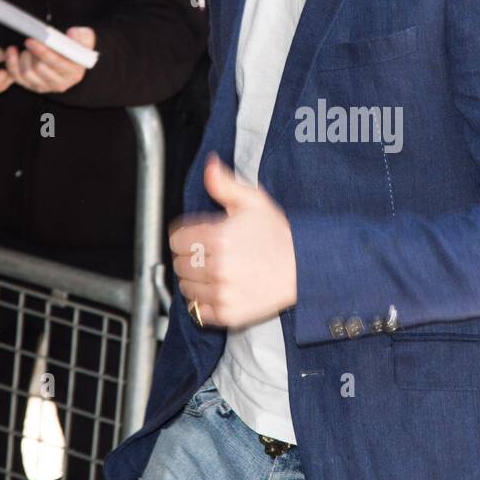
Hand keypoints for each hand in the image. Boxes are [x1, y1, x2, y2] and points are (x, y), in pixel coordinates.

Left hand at [4, 26, 95, 93]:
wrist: (68, 56)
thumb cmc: (75, 46)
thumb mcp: (85, 39)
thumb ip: (83, 36)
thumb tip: (72, 34)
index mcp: (74, 72)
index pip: (55, 63)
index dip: (42, 52)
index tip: (32, 40)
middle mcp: (60, 83)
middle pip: (39, 68)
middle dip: (32, 53)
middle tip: (30, 41)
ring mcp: (45, 86)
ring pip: (27, 73)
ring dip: (23, 57)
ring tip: (26, 48)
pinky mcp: (31, 86)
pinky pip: (16, 76)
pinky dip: (11, 63)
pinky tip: (12, 51)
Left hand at [170, 154, 297, 328]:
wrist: (303, 268)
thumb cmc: (279, 235)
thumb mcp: (254, 202)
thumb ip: (224, 184)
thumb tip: (209, 166)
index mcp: (218, 237)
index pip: (176, 240)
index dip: (186, 236)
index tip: (197, 237)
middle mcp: (217, 267)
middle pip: (179, 264)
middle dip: (190, 256)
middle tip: (208, 254)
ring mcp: (222, 293)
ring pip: (186, 287)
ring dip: (194, 279)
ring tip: (214, 271)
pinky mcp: (228, 313)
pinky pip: (197, 310)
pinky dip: (202, 302)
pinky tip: (217, 289)